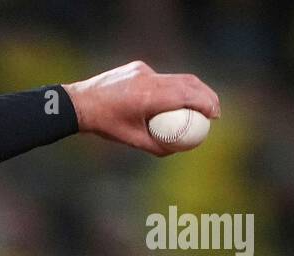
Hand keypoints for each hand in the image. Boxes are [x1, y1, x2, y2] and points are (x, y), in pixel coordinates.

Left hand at [62, 61, 219, 155]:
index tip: (215, 115)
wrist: (79, 103)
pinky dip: (170, 87)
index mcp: (148, 97)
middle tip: (214, 111)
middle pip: (188, 83)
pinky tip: (170, 99)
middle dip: (206, 96)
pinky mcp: (138, 67)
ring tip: (201, 103)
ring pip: (177, 77)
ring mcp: (143, 70)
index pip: (187, 96)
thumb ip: (156, 146)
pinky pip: (161, 77)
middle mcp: (149, 79)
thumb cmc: (104, 125)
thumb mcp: (131, 140)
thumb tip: (176, 150)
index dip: (206, 103)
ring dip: (193, 89)